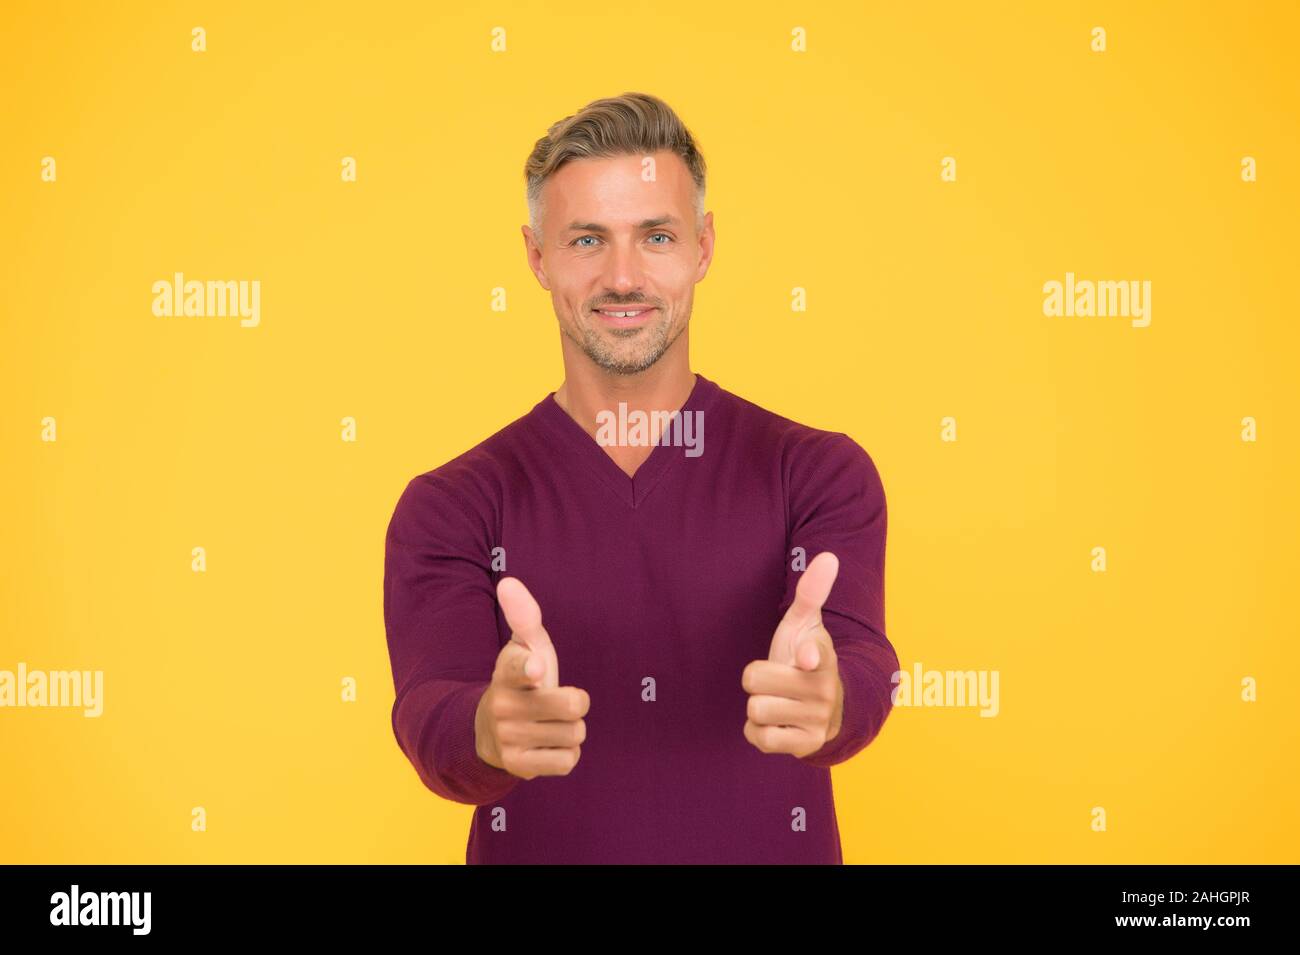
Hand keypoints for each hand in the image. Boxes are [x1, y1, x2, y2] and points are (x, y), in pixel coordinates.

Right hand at [474, 576, 589, 778]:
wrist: (490, 731)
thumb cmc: (522, 681)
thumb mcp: (523, 647)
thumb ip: (524, 615)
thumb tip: (508, 581)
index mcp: (507, 671)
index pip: (518, 669)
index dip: (530, 669)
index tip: (537, 669)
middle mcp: (503, 705)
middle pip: (574, 706)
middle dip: (575, 703)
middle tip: (557, 702)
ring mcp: (509, 738)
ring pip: (575, 734)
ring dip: (572, 730)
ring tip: (550, 724)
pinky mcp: (517, 766)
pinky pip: (569, 761)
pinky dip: (567, 754)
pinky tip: (548, 745)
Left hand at [742, 551, 843, 757]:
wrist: (829, 707)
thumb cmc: (806, 657)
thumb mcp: (805, 624)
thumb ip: (811, 592)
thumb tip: (829, 556)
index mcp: (822, 657)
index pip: (816, 655)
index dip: (808, 656)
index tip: (807, 659)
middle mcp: (823, 690)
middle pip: (753, 681)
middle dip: (756, 680)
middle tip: (775, 680)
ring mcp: (816, 720)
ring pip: (755, 711)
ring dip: (758, 707)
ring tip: (777, 700)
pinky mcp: (806, 745)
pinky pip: (759, 738)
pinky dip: (758, 731)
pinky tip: (775, 722)